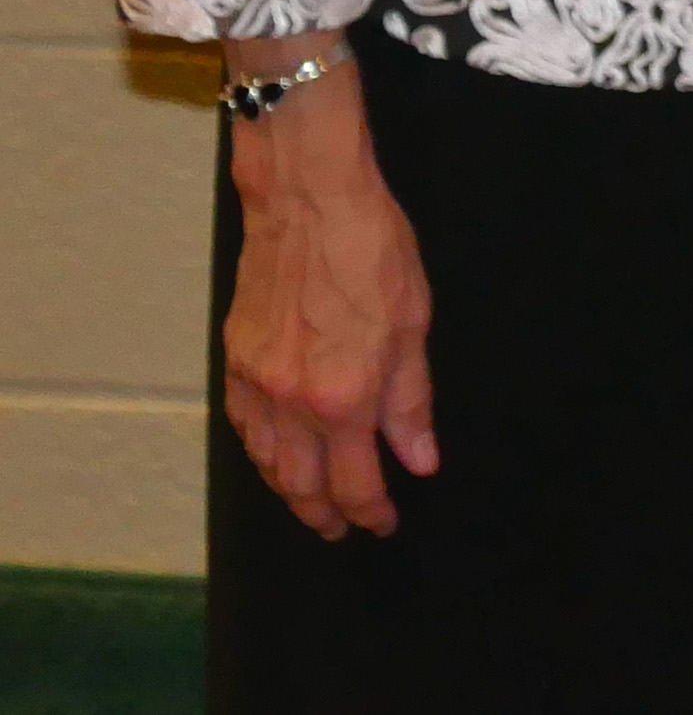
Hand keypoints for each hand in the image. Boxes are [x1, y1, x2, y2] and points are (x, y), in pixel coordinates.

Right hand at [220, 55, 435, 537]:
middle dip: (327, 515)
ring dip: (292, 492)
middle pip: (304, 486)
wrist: (308, 201)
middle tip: (347, 528)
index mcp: (345, 396)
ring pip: (269, 464)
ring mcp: (257, 384)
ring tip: (315, 504)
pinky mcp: (236, 362)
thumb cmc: (371, 249)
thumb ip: (412, 401)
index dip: (371, 510)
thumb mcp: (414, 323)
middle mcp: (293, 403)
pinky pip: (245, 429)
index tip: (384, 521)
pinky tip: (278, 457)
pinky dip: (262, 454)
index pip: (355, 482)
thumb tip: (419, 460)